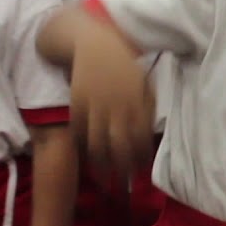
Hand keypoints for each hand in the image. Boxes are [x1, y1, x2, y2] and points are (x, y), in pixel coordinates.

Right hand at [69, 24, 153, 183]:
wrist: (91, 41)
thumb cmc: (122, 63)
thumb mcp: (142, 82)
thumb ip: (146, 107)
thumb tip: (150, 133)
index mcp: (136, 100)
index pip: (140, 137)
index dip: (140, 157)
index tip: (140, 170)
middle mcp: (116, 105)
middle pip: (119, 145)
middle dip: (122, 168)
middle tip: (123, 185)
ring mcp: (94, 105)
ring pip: (97, 143)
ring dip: (102, 165)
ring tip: (105, 180)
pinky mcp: (75, 103)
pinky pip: (79, 131)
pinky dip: (83, 146)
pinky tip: (88, 158)